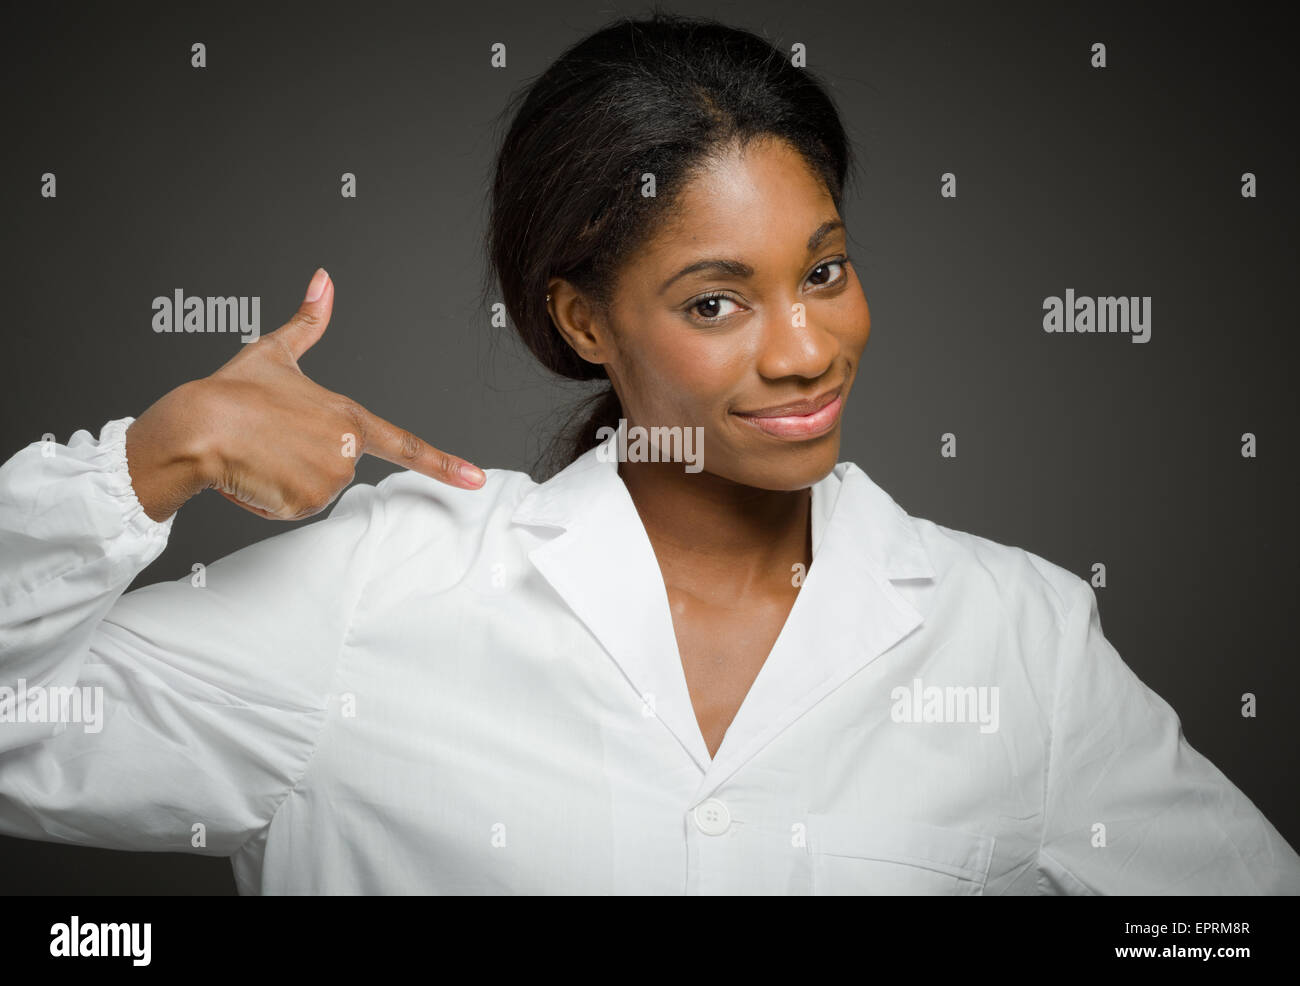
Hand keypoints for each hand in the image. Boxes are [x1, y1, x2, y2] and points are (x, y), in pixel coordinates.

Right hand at [126, 268, 484, 522]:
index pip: (405, 444)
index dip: (444, 464)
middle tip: (270, 440)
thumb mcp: (274, 352)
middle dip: (303, 462)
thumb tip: (323, 280)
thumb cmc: (230, 393)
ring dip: (285, 482)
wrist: (195, 427)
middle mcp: (347, 447)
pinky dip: (271, 499)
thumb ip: (308, 322)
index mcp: (348, 414)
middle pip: (336, 469)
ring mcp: (330, 476)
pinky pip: (292, 509)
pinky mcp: (307, 501)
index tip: (476, 480)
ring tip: (259, 455)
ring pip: (313, 492)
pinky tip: (254, 474)